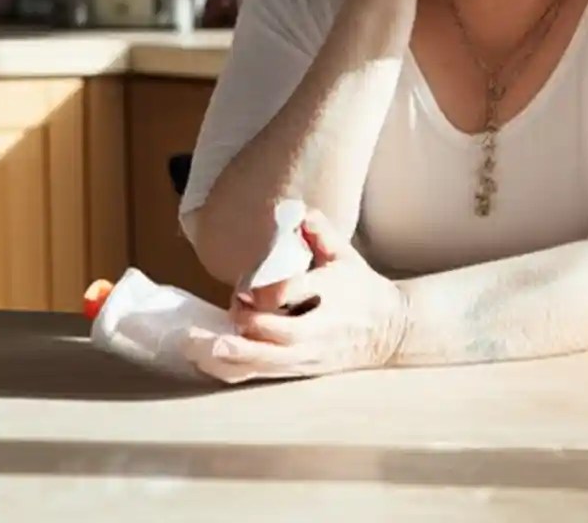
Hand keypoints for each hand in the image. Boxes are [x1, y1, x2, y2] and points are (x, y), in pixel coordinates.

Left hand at [183, 210, 409, 384]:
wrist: (389, 330)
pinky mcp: (298, 369)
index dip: (265, 292)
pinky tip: (207, 360)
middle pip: (275, 333)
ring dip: (229, 352)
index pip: (292, 294)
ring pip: (264, 360)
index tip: (248, 287)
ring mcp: (307, 354)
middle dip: (246, 321)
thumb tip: (296, 212)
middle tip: (234, 306)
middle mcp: (318, 329)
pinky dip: (232, 369)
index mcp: (330, 294)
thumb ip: (321, 232)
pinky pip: (260, 375)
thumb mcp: (346, 256)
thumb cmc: (363, 290)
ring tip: (198, 344)